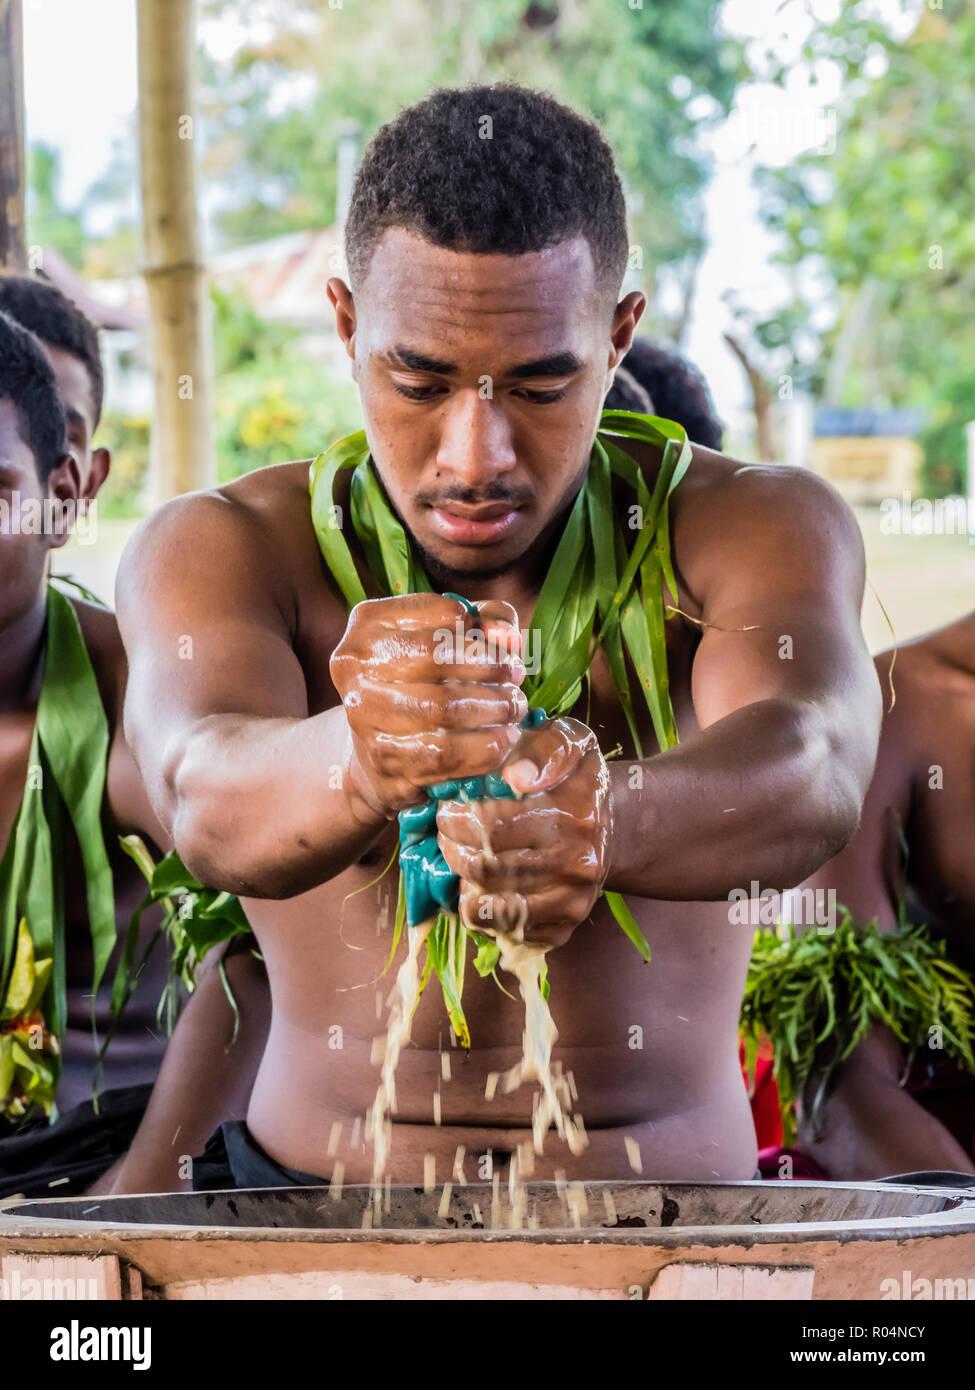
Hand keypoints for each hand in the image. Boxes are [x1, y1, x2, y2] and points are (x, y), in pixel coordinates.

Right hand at [330, 592, 526, 817]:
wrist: (379, 747)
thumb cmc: (422, 680)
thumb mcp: (450, 637)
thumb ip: (487, 621)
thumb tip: (506, 636)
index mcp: (369, 622)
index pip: (443, 615)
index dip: (484, 633)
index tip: (506, 650)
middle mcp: (354, 666)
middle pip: (439, 659)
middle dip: (491, 669)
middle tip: (517, 680)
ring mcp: (364, 715)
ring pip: (443, 709)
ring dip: (493, 710)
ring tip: (514, 710)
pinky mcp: (383, 758)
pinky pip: (445, 754)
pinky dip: (484, 748)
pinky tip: (503, 742)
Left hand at [436, 717, 610, 948]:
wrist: (610, 826)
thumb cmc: (574, 778)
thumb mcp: (569, 740)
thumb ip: (545, 746)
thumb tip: (518, 776)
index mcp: (578, 809)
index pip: (491, 821)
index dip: (457, 813)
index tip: (450, 802)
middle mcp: (580, 858)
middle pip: (484, 861)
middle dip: (451, 842)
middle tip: (445, 825)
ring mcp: (573, 897)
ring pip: (487, 897)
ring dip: (459, 872)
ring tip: (457, 848)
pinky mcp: (565, 925)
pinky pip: (503, 928)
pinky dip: (479, 909)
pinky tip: (478, 884)